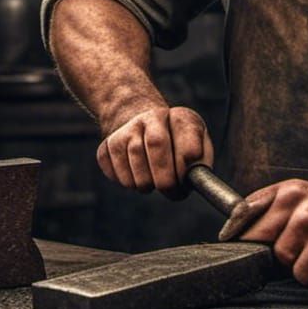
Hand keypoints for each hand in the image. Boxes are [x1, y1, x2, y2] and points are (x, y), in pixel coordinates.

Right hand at [97, 106, 212, 197]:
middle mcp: (152, 117)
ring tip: (153, 184)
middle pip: (156, 143)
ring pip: (134, 158)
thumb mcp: (197, 146)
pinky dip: (126, 181)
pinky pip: (114, 169)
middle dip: (165, 176)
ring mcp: (127, 129)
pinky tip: (136, 178)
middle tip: (171, 191)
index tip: (188, 173)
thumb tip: (194, 178)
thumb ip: (201, 162)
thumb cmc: (176, 146)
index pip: (186, 130)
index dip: (187, 153)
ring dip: (145, 182)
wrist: (141, 127)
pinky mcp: (107, 145)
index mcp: (179, 117)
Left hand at [236, 180, 307, 287]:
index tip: (256, 251)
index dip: (254, 246)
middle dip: (290, 257)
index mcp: (291, 195)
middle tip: (307, 244)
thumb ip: (259, 204)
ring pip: (299, 274)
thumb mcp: (293, 191)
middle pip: (278, 256)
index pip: (255, 232)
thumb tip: (228, 230)